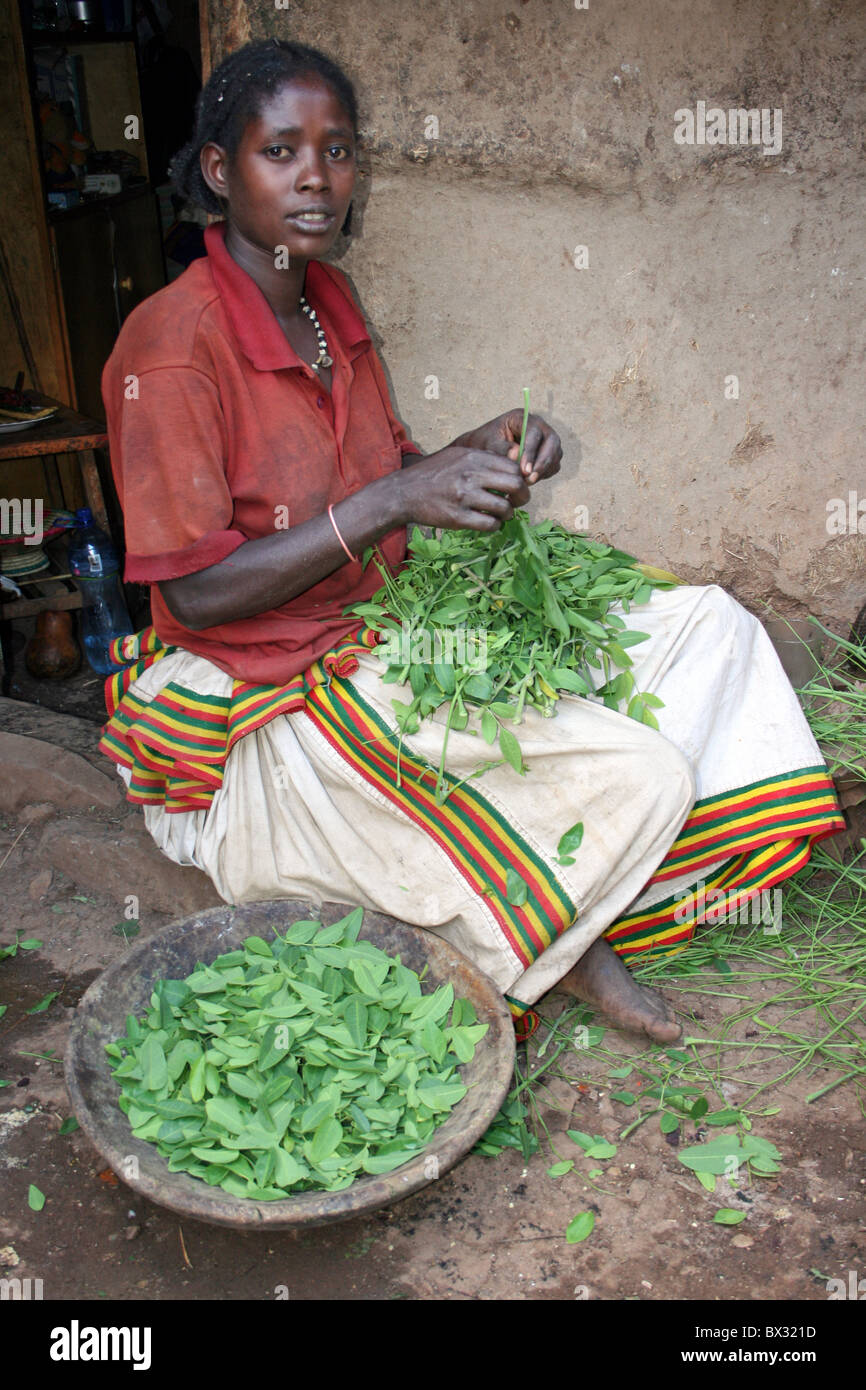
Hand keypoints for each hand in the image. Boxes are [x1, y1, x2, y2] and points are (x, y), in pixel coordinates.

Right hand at [390, 445, 530, 531]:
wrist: (404, 492)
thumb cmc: (432, 474)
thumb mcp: (456, 455)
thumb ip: (482, 459)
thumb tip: (511, 466)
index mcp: (473, 458)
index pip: (512, 467)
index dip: (520, 478)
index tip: (517, 487)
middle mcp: (471, 475)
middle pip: (515, 485)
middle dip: (522, 497)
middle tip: (517, 503)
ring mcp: (465, 497)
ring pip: (505, 508)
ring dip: (508, 514)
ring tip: (502, 515)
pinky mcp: (458, 518)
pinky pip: (490, 525)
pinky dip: (494, 526)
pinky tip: (489, 523)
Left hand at [453, 410, 562, 484]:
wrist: (485, 449)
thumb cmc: (485, 444)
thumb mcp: (489, 444)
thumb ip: (501, 449)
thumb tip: (516, 455)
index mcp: (521, 417)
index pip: (534, 432)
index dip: (531, 452)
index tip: (525, 470)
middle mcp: (538, 425)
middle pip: (552, 441)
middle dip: (543, 462)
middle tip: (531, 479)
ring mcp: (546, 438)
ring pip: (556, 453)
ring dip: (544, 470)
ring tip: (527, 482)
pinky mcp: (549, 452)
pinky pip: (554, 464)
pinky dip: (545, 473)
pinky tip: (530, 479)